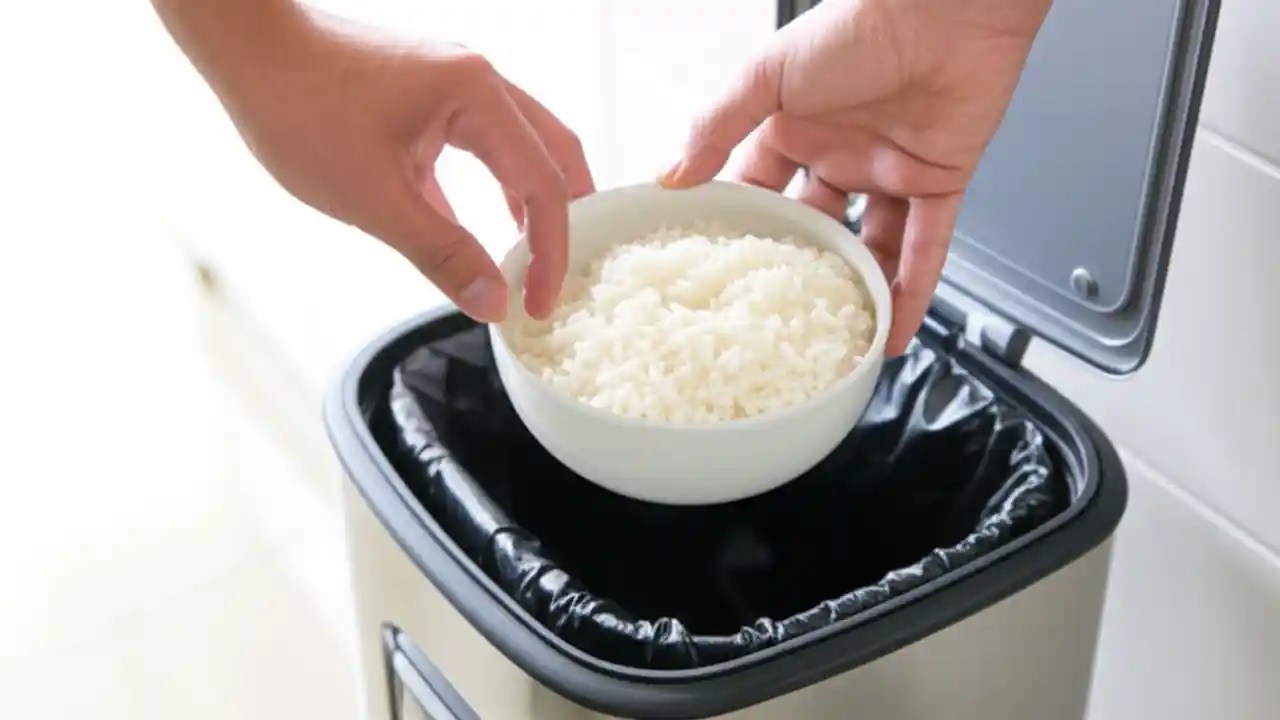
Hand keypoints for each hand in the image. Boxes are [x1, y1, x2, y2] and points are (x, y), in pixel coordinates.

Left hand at [152, 0, 592, 320]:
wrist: (245, 46)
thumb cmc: (298, 109)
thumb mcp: (372, 198)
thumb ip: (441, 252)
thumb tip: (492, 304)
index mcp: (477, 96)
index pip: (544, 185)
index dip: (550, 254)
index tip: (539, 306)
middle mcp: (481, 79)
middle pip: (555, 155)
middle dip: (565, 222)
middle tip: (553, 281)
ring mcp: (459, 79)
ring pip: (527, 146)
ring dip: (534, 203)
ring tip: (531, 259)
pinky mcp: (434, 88)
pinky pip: (490, 141)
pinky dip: (501, 185)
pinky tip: (487, 225)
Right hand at [662, 0, 1051, 354]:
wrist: (945, 7)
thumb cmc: (857, 26)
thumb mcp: (768, 77)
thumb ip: (717, 126)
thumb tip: (670, 176)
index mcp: (793, 129)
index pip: (758, 192)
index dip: (740, 230)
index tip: (717, 275)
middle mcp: (839, 155)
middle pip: (813, 230)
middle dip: (796, 273)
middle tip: (772, 321)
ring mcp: (889, 172)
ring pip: (868, 248)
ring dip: (854, 291)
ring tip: (832, 341)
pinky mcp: (938, 183)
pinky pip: (924, 249)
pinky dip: (912, 291)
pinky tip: (893, 330)